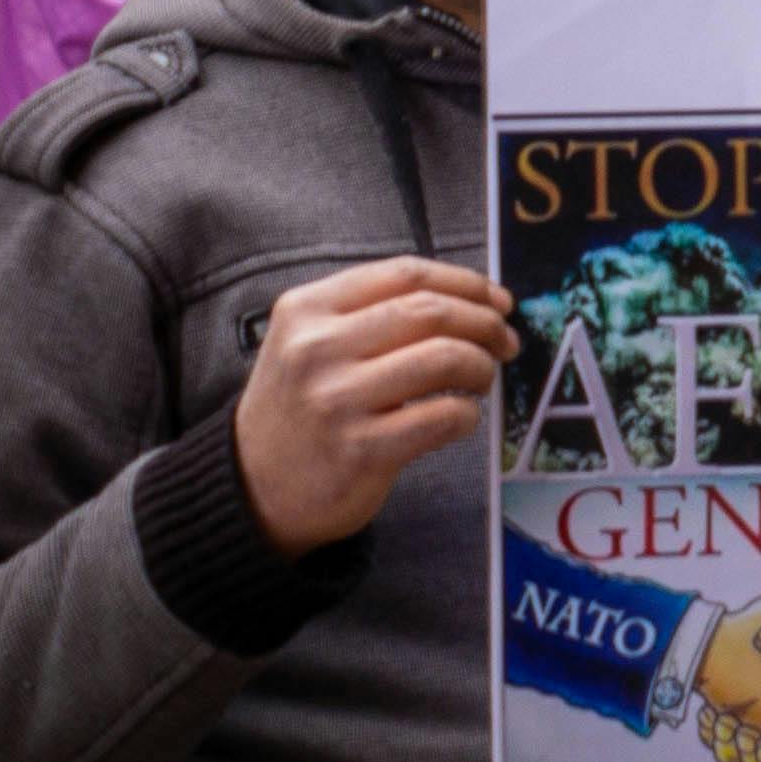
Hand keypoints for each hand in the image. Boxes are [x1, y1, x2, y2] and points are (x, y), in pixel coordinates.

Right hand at [232, 257, 515, 555]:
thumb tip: (474, 300)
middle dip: (485, 323)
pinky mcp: (362, 448)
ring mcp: (337, 399)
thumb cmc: (300, 408)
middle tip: (505, 341)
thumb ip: (374, 313)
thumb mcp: (310, 343)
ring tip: (481, 379)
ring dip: (482, 366)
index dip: (467, 283)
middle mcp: (316, 348)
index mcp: (306, 309)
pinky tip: (459, 417)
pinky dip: (468, 414)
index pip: (406, 274)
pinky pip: (445, 415)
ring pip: (445, 357)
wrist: (255, 487)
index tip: (498, 300)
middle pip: (431, 311)